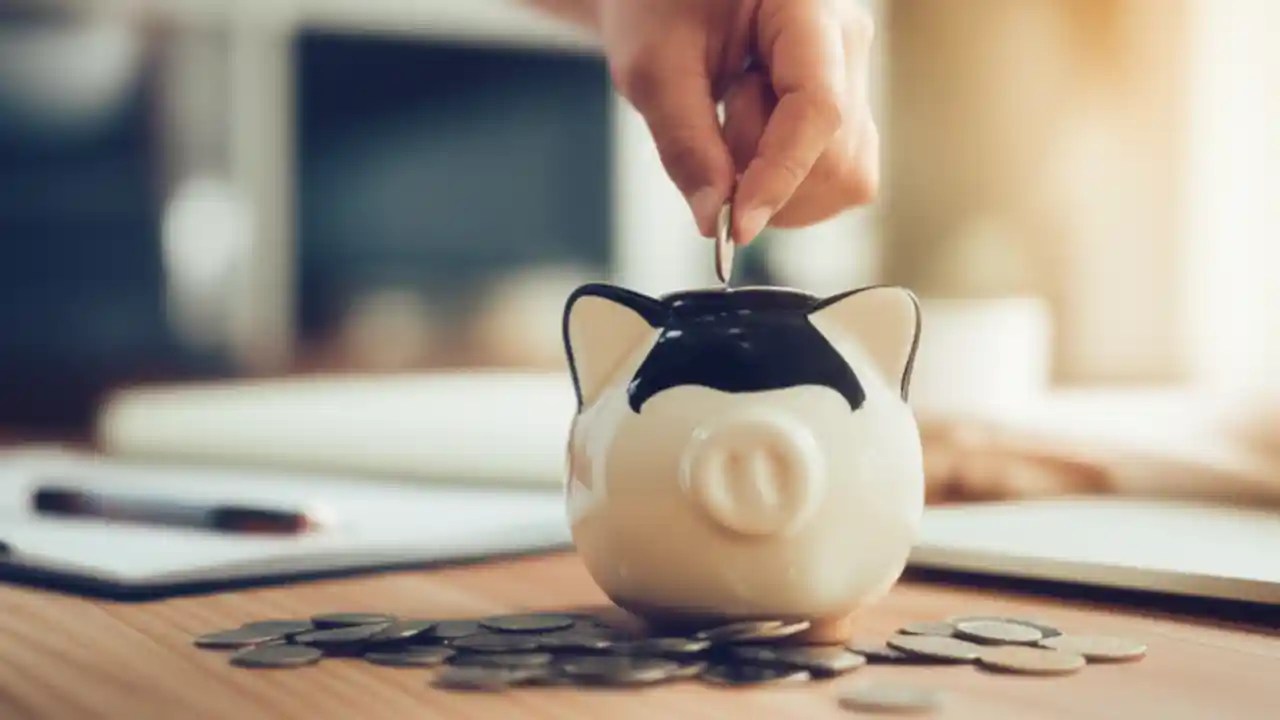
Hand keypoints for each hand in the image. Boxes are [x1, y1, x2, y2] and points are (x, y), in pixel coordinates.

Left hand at [596, 0, 878, 242]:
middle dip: (766, 177)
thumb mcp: (652, 69)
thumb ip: (684, 143)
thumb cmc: (658, 8)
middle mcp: (847, 40)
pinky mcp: (847, 113)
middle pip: (837, 155)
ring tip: (732, 124)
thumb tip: (715, 223)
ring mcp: (854, 78)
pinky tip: (752, 140)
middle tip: (713, 135)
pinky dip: (785, 185)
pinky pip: (835, 180)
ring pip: (843, 178)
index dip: (780, 175)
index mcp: (809, 6)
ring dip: (775, 183)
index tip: (736, 226)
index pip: (818, 108)